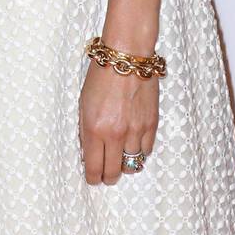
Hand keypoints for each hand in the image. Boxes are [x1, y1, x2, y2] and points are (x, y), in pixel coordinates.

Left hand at [78, 59, 158, 185]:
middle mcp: (115, 134)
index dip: (93, 178)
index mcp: (93, 128)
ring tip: (119, 158)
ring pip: (132, 165)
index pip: (94, 167)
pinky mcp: (151, 125)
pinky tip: (133, 144)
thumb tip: (89, 153)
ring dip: (125, 165)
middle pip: (113, 172)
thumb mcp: (83, 103)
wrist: (127, 56)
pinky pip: (146, 151)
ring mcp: (135, 131)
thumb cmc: (100, 75)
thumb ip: (86, 130)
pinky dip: (139, 152)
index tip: (92, 178)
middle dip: (107, 177)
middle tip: (105, 175)